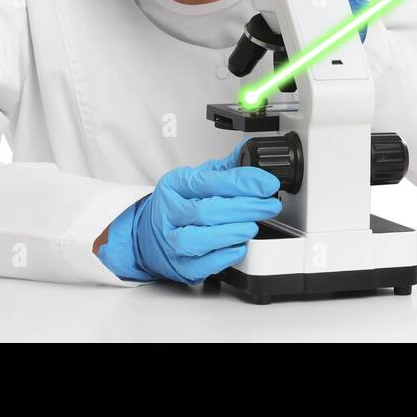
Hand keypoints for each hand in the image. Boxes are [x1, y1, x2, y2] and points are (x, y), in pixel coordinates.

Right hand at [96, 140, 281, 284]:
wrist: (147, 235)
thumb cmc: (177, 205)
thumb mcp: (195, 179)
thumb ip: (224, 168)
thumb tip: (249, 150)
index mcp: (176, 185)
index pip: (211, 182)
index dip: (243, 183)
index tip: (267, 184)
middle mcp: (170, 213)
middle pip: (206, 211)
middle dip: (244, 208)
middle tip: (269, 206)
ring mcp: (171, 241)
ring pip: (197, 239)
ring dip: (229, 233)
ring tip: (252, 226)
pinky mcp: (179, 266)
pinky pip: (199, 265)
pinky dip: (221, 258)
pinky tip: (239, 248)